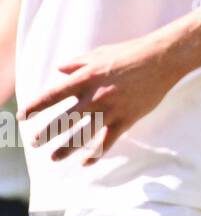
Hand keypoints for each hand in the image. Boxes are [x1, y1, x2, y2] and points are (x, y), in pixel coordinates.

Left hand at [19, 36, 180, 163]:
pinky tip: (86, 163)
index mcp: (85, 78)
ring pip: (83, 136)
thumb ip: (77, 62)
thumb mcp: (100, 53)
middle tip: (35, 143)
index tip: (23, 116)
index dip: (35, 107)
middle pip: (64, 120)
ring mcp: (111, 109)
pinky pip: (108, 141)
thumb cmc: (131, 52)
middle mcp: (94, 96)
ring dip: (66, 149)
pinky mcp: (126, 119)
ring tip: (54, 158)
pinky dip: (96, 154)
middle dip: (47, 133)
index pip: (52, 96)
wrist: (162, 59)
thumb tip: (59, 70)